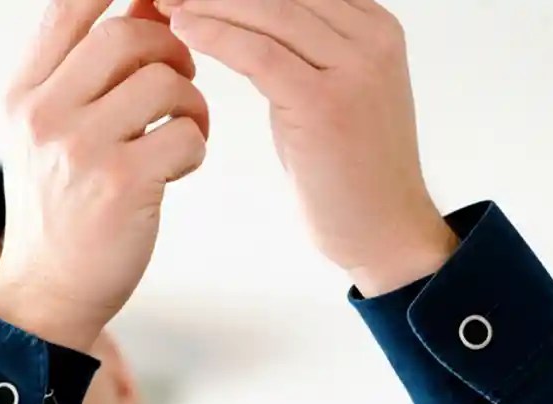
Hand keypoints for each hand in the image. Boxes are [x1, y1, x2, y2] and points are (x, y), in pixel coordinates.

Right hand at [0, 0, 209, 350]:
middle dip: (172, 51)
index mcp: (24, 94)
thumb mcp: (51, 134)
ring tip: (186, 131)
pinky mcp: (121, 185)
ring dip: (193, 104)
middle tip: (181, 84)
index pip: (67, 6)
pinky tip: (180, 167)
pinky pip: (185, 134)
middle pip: (128, 35)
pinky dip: (197, 147)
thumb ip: (86, 74)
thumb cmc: (62, 208)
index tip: (153, 4)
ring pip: (165, 83)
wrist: (47, 293)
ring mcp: (81, 149)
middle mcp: (44, 114)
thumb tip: (149, 7)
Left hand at [157, 0, 455, 295]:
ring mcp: (354, 70)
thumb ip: (306, 51)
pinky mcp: (326, 104)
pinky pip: (260, 54)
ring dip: (210, 3)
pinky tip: (184, 30)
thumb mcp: (334, 91)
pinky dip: (216, 36)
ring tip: (166, 1)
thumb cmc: (351, 170)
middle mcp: (372, 39)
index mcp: (376, 28)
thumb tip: (246, 19)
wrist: (385, 231)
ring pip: (269, 12)